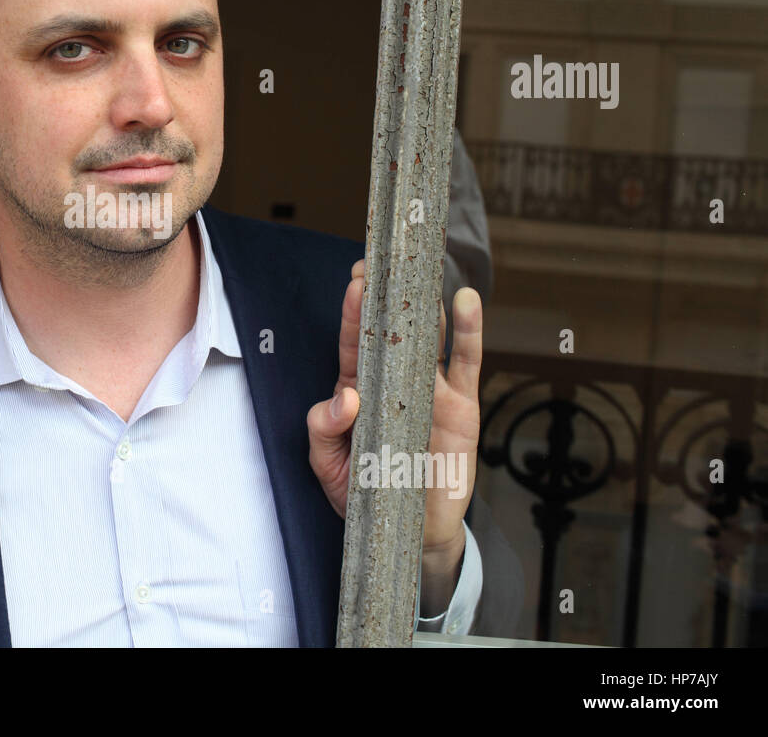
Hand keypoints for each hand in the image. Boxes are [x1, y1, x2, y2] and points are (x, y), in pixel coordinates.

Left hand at [306, 259, 482, 559]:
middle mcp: (394, 380)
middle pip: (390, 328)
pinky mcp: (461, 405)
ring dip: (426, 301)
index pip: (354, 344)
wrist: (414, 533)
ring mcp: (430, 389)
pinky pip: (465, 362)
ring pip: (430, 335)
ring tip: (421, 267)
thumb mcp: (330, 467)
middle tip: (382, 261)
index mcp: (359, 390)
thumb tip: (344, 396)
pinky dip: (468, 331)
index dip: (354, 313)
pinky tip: (466, 300)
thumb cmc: (365, 495)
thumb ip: (324, 431)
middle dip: (385, 294)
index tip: (356, 282)